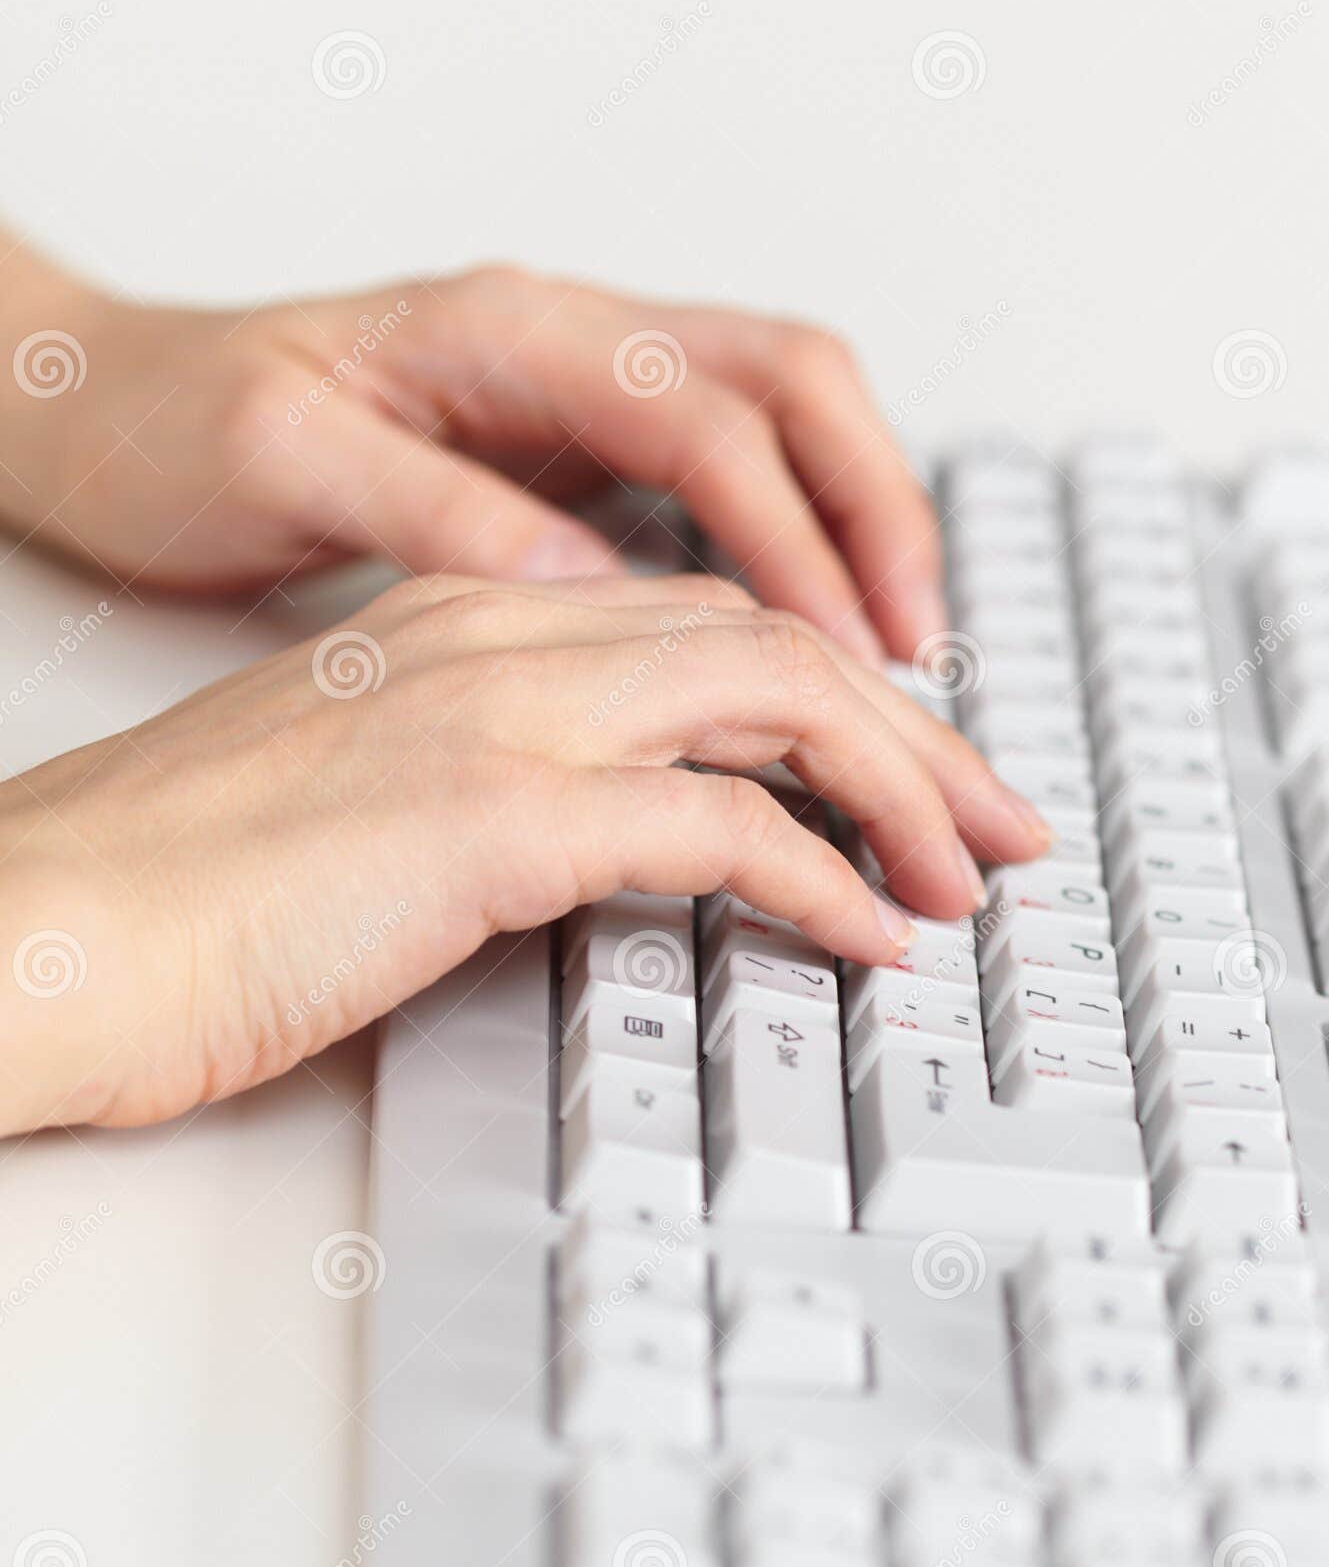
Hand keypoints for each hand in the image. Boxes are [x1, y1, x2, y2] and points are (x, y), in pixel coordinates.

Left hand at [0, 245, 943, 662]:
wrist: (117, 401)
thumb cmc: (178, 423)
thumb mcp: (284, 460)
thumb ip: (443, 512)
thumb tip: (593, 587)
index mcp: (515, 332)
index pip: (712, 424)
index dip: (801, 540)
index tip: (853, 657)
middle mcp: (576, 343)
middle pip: (799, 390)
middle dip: (883, 518)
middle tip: (926, 652)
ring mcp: (590, 391)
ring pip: (789, 426)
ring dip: (863, 530)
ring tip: (904, 654)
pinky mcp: (585, 447)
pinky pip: (739, 478)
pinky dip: (802, 549)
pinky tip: (816, 632)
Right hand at [0, 574, 1049, 1136]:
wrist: (43, 928)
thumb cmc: (185, 890)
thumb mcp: (375, 803)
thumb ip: (502, 786)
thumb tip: (622, 845)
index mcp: (475, 626)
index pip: (712, 627)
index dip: (839, 696)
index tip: (913, 778)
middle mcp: (503, 641)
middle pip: (776, 645)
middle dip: (914, 735)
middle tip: (995, 823)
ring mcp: (500, 713)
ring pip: (779, 700)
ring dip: (899, 791)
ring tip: (964, 879)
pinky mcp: (489, 813)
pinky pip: (720, 827)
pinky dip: (820, 882)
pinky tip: (867, 940)